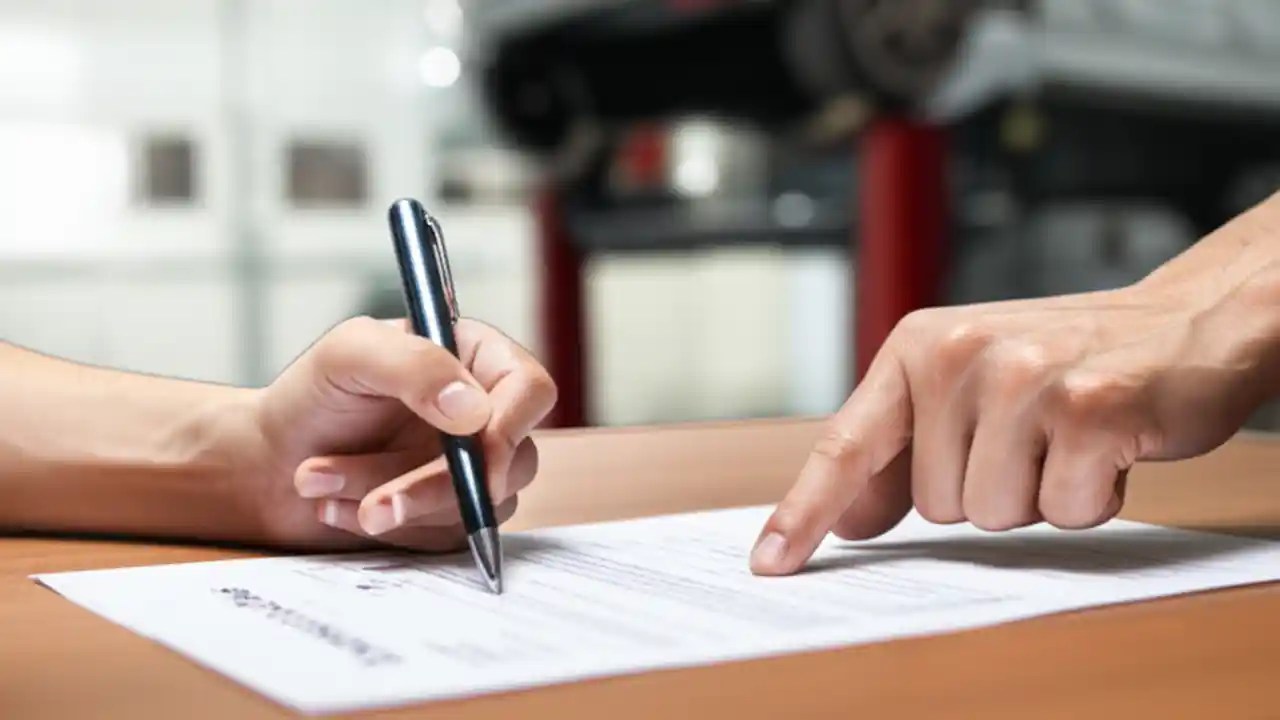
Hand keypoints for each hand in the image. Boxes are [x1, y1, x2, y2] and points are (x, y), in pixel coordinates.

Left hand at [244, 316, 555, 551]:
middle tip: (374, 504)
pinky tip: (339, 508)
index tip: (471, 453)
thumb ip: (414, 366)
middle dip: (436, 487)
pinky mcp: (451, 515)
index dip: (511, 426)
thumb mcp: (349, 355)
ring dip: (398, 504)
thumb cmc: (309, 396)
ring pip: (478, 506)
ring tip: (322, 483)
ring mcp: (471, 469)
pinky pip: (449, 537)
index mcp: (474, 359)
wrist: (266, 461)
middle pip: (512, 461)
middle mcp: (483, 414)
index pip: (530, 389)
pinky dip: (392, 529)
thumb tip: (475, 411)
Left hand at [751, 279, 1278, 574]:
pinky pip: (1062, 512)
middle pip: (934, 503)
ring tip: (1068, 437)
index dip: (804, 511)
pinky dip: (1090, 497)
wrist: (1184, 322)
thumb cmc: (1069, 361)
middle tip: (1033, 437)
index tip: (770, 562)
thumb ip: (904, 452)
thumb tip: (850, 520)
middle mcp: (960, 354)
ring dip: (1038, 495)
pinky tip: (1107, 446)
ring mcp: (1023, 377)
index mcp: (919, 346)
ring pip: (993, 515)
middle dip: (988, 490)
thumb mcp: (970, 391)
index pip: (845, 444)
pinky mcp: (1086, 407)